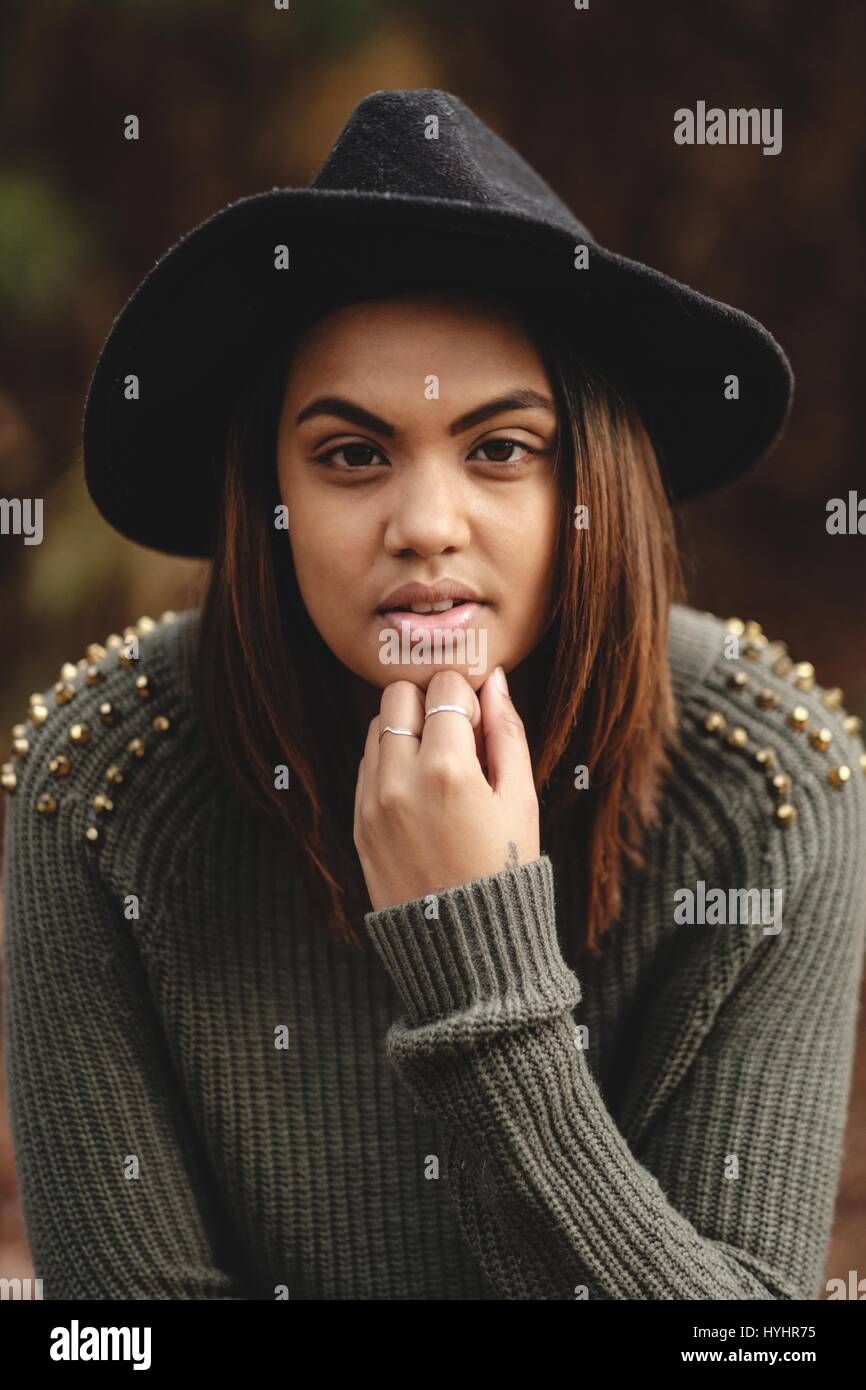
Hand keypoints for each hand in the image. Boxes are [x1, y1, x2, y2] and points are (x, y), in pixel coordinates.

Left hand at [353, 667, 540, 911]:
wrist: (464, 947)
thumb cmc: (505, 870)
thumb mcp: (521, 799)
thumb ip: (507, 732)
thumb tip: (494, 679)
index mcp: (447, 769)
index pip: (443, 684)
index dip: (467, 695)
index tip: (480, 724)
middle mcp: (399, 779)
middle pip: (398, 694)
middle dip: (429, 703)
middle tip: (458, 739)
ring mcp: (372, 801)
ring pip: (377, 726)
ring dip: (407, 731)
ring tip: (440, 769)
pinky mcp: (358, 821)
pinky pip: (367, 765)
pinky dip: (391, 763)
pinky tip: (422, 792)